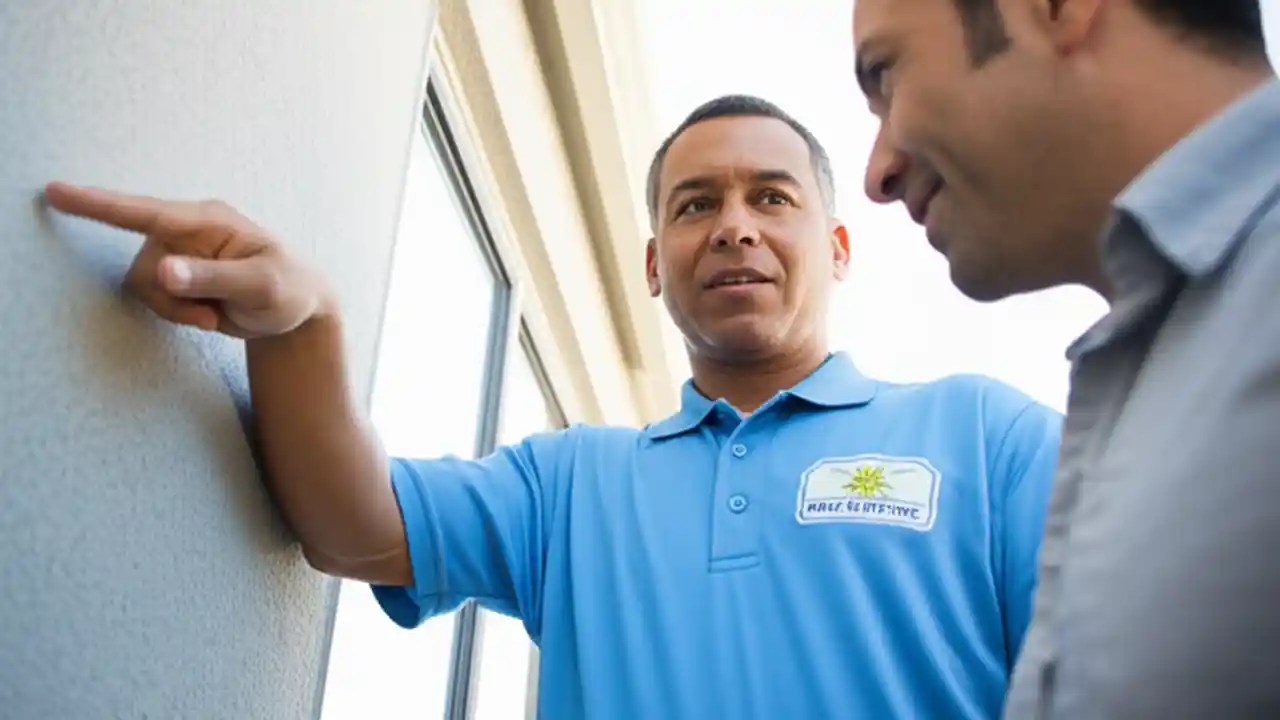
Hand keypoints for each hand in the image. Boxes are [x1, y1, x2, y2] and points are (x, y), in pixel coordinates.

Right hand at [44, 182, 332, 337]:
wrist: (298, 309)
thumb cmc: (289, 288)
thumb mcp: (261, 286)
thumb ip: (212, 278)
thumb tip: (162, 270)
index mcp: (208, 220)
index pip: (145, 212)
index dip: (98, 204)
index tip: (56, 192)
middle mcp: (187, 231)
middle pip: (143, 265)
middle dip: (168, 299)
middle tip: (208, 317)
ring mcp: (179, 253)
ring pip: (144, 285)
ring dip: (174, 309)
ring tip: (213, 316)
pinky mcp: (177, 275)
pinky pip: (154, 298)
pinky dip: (178, 313)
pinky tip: (209, 315)